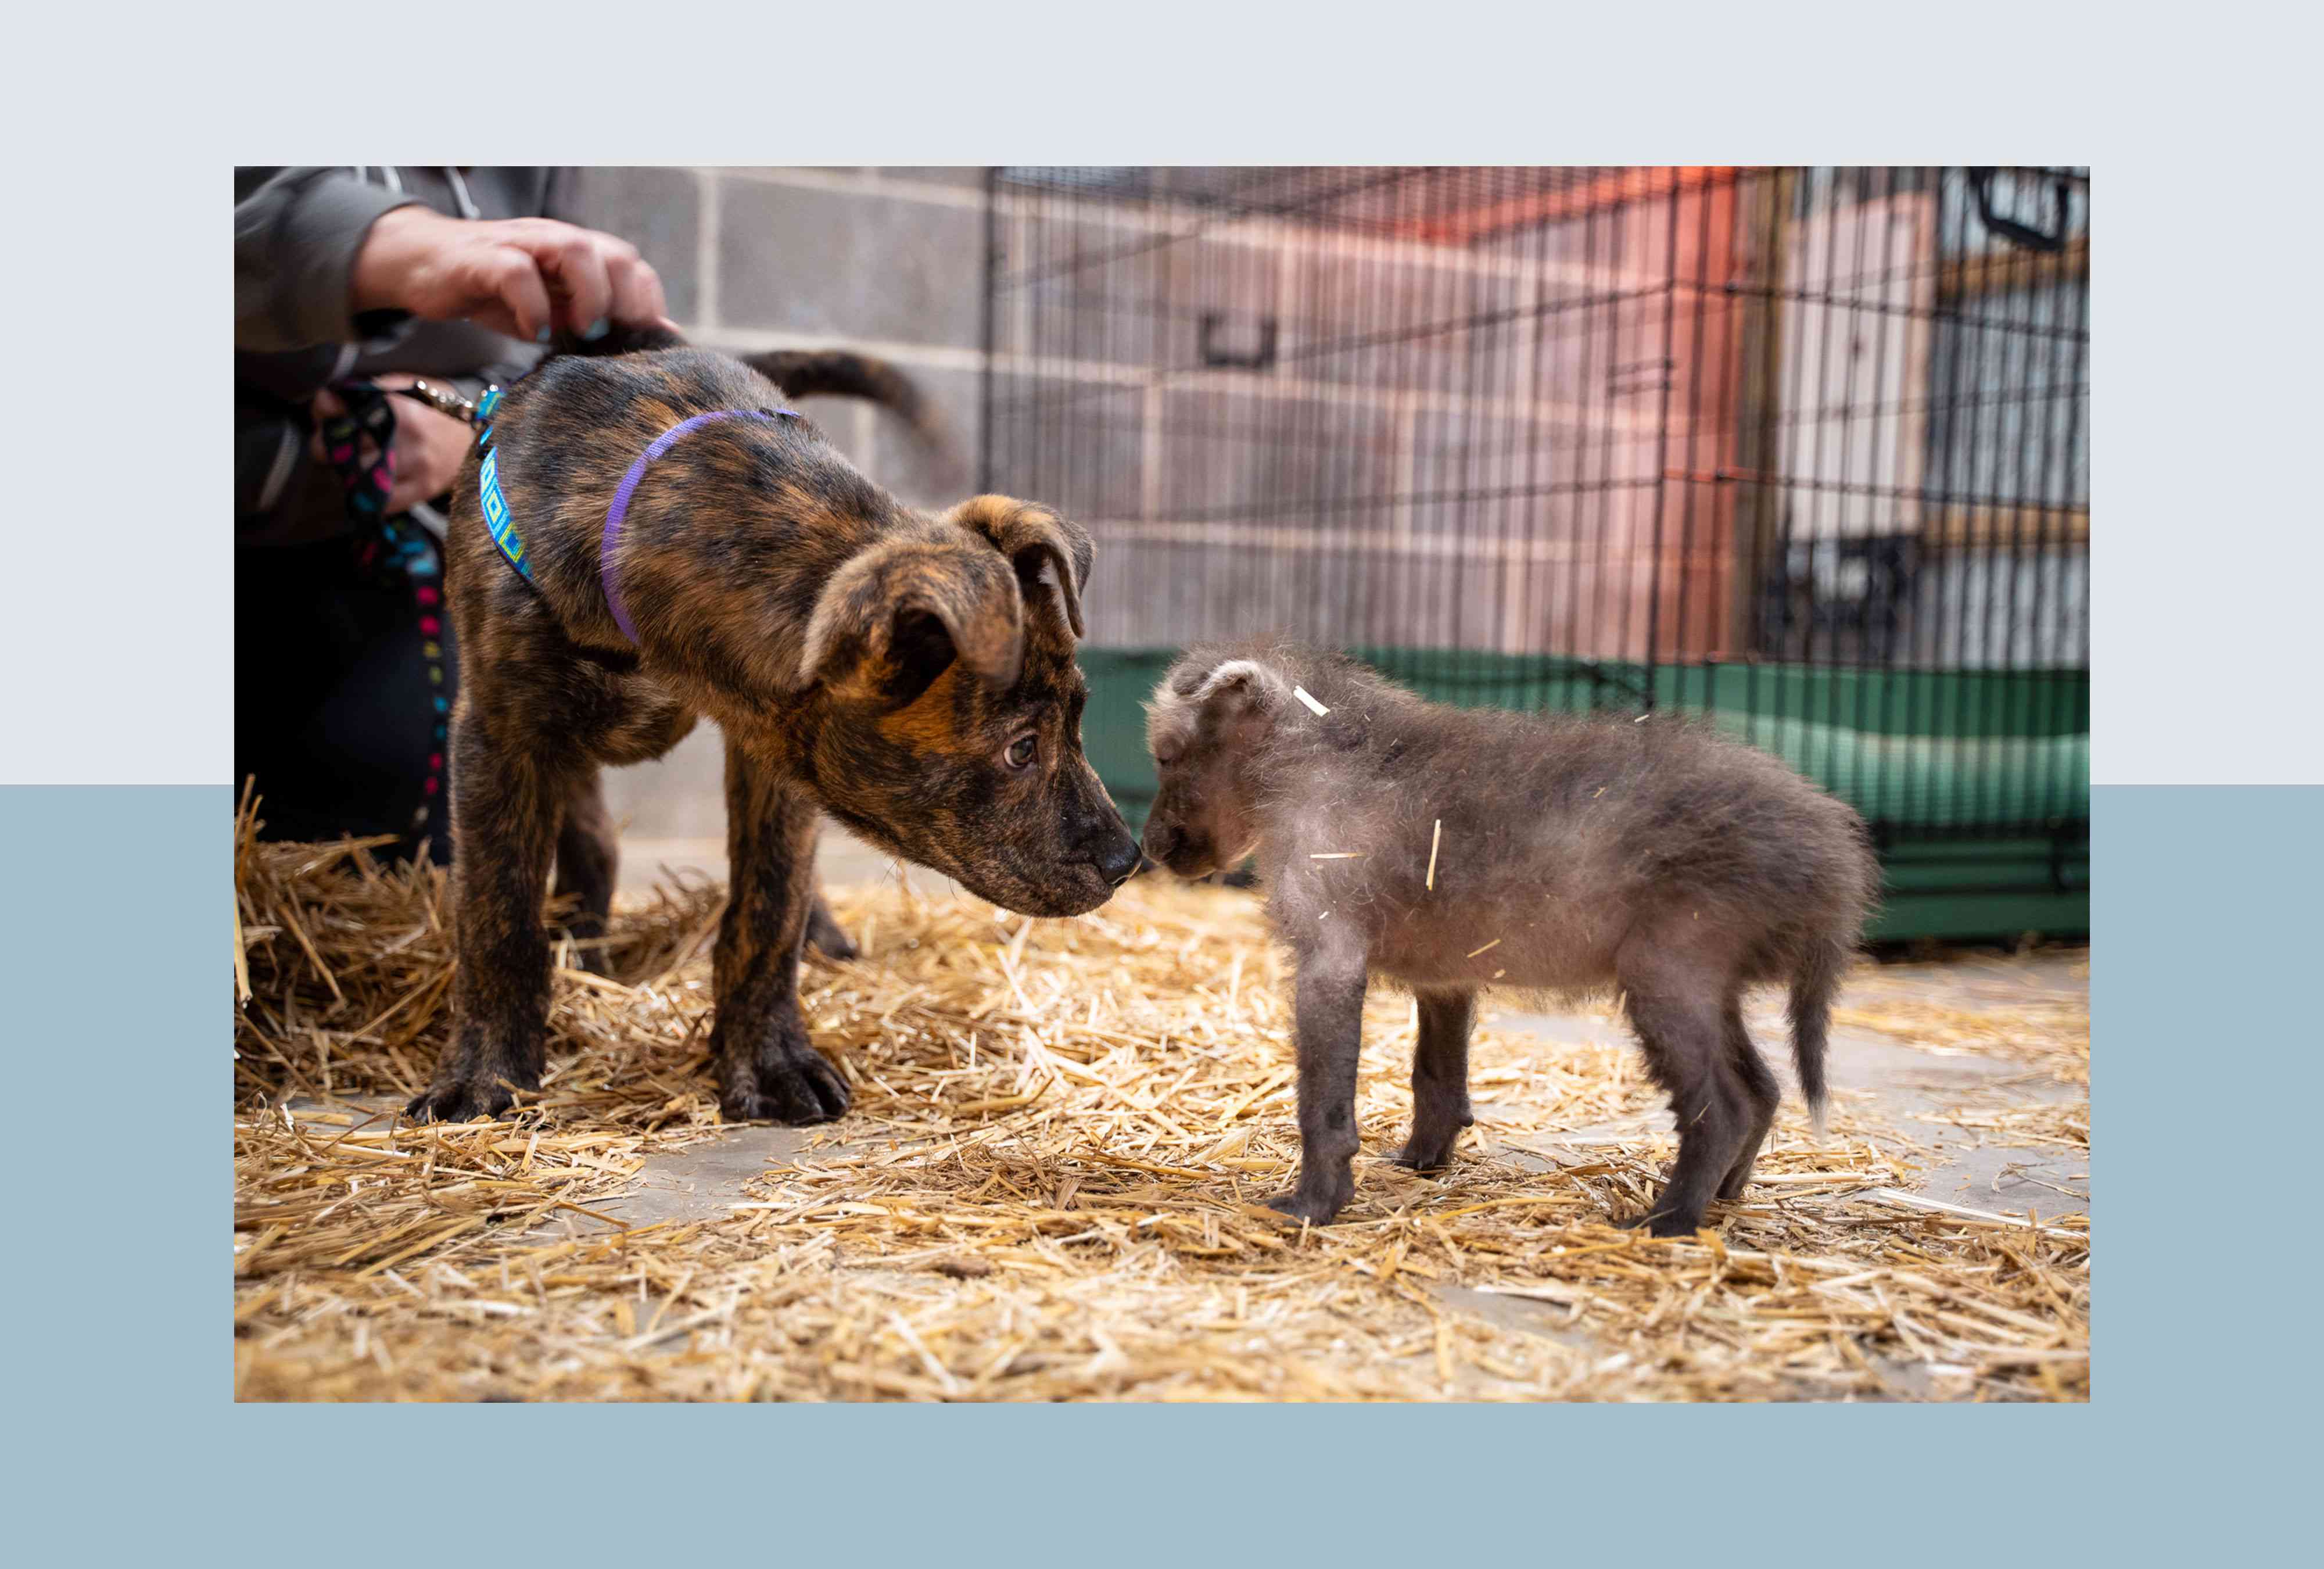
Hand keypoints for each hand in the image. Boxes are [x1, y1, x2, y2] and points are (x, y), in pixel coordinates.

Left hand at [310, 376, 473, 514]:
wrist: (480, 432)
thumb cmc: (434, 407)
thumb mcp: (402, 386)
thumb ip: (360, 391)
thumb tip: (324, 399)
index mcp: (397, 402)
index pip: (342, 413)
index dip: (325, 417)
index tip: (326, 417)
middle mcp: (406, 432)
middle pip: (343, 448)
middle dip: (330, 448)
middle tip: (334, 446)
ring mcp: (417, 462)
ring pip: (359, 476)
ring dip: (349, 473)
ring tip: (357, 464)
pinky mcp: (425, 487)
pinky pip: (383, 501)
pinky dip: (371, 496)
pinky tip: (373, 485)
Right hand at [350, 204, 669, 341]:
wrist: (425, 265)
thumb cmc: (496, 292)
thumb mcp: (551, 312)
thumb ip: (593, 320)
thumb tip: (656, 340)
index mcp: (578, 253)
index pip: (632, 266)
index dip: (647, 302)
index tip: (642, 340)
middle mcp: (556, 240)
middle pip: (615, 254)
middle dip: (625, 300)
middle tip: (612, 337)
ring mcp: (521, 244)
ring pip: (574, 250)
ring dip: (589, 296)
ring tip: (581, 332)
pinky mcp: (482, 258)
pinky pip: (516, 272)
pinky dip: (532, 306)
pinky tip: (533, 333)